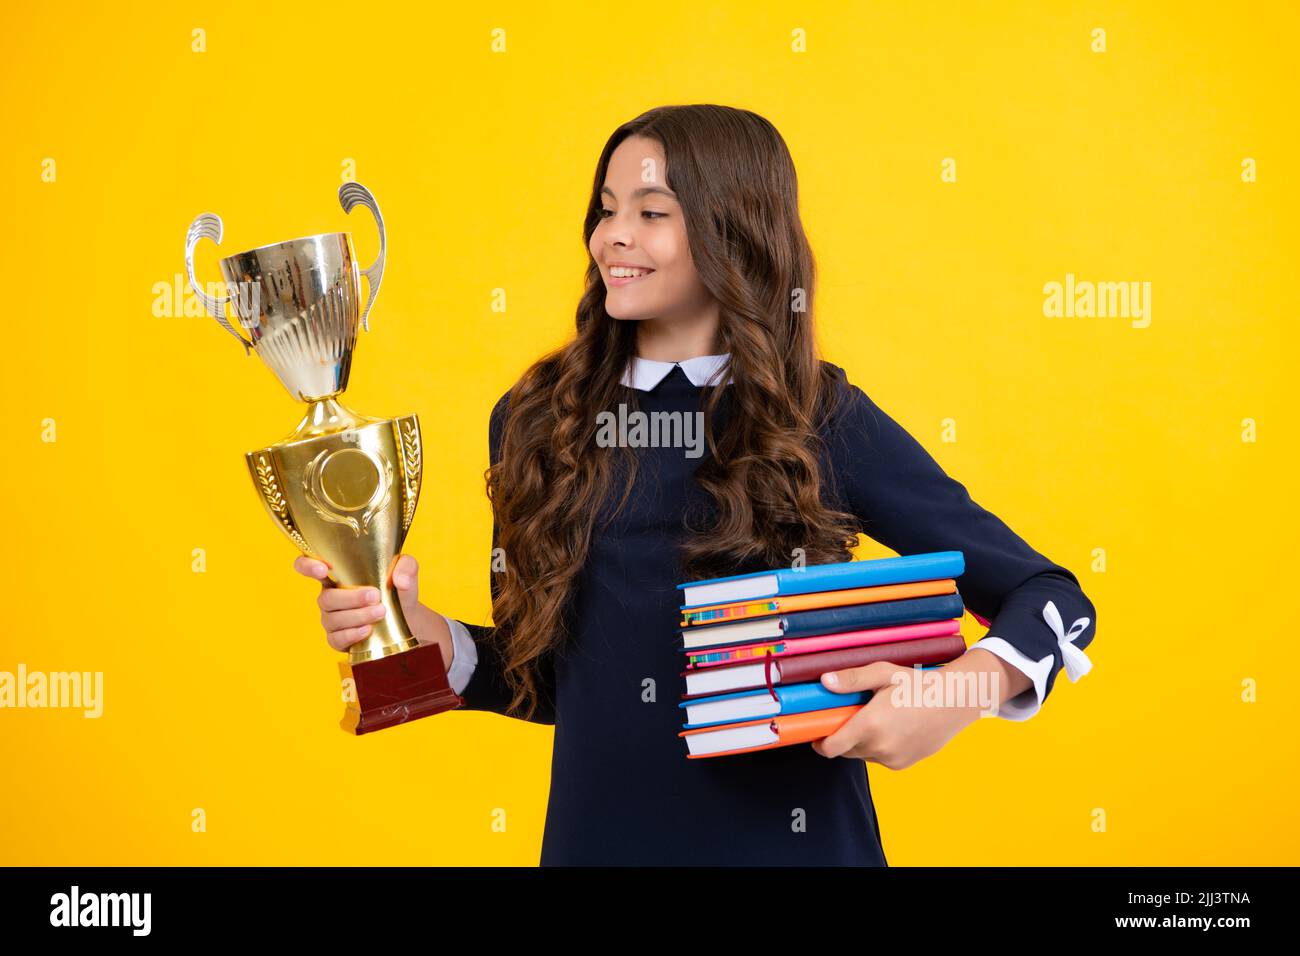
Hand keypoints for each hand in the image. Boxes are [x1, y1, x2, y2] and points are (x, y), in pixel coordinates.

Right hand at [292, 553, 436, 650]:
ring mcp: (332, 619)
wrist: (407, 618)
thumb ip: (406, 566)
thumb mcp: (406, 571)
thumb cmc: (398, 589)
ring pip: (332, 619)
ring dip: (357, 616)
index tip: (323, 569)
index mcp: (337, 575)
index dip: (307, 566)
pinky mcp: (338, 639)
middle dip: (350, 598)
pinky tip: (368, 630)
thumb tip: (399, 579)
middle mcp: (330, 597)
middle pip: (326, 598)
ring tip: (380, 612)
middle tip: (375, 596)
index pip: (308, 565)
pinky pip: (336, 639)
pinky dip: (352, 635)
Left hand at [809, 661, 984, 768]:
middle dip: (843, 736)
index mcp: (870, 725)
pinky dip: (878, 747)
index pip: (831, 747)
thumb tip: (825, 682)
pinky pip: (879, 759)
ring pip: (862, 755)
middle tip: (852, 716)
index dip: (819, 743)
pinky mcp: (902, 764)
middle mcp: (879, 747)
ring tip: (876, 719)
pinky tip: (891, 729)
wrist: (954, 703)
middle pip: (845, 750)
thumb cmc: (918, 685)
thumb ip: (851, 679)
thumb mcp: (883, 673)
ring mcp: (892, 759)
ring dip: (861, 742)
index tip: (816, 734)